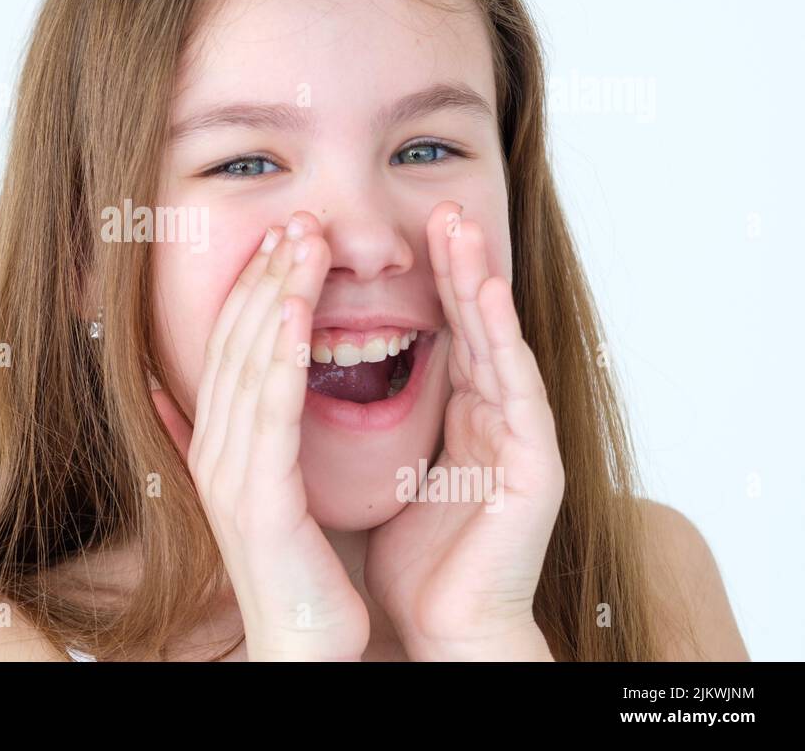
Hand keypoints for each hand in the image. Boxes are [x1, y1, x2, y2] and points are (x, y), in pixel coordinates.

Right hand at [153, 210, 369, 660]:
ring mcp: (230, 473)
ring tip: (301, 242)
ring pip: (248, 365)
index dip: (253, 290)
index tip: (283, 240)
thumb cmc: (296, 571)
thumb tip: (168, 392)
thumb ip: (226, 438)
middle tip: (296, 221)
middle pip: (234, 345)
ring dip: (274, 298)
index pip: (230, 349)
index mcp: (218, 445)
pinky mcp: (256, 498)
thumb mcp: (256, 492)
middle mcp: (215, 451)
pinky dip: (278, 355)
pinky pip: (268, 412)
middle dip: (264, 278)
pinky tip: (295, 311)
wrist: (301, 645)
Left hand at [363, 200, 563, 659]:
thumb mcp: (378, 470)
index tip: (398, 232)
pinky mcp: (533, 464)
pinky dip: (503, 338)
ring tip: (462, 227)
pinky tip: (488, 295)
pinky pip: (518, 389)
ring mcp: (517, 437)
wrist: (444, 626)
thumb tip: (299, 379)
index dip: (426, 282)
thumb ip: (357, 419)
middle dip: (454, 264)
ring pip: (497, 342)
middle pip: (470, 325)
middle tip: (439, 206)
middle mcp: (490, 417)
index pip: (438, 332)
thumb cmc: (411, 556)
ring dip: (480, 281)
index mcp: (455, 416)